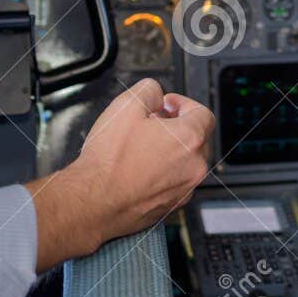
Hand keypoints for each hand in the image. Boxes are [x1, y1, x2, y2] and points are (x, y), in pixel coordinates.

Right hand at [32, 80, 212, 269]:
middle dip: (178, 126)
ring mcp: (184, 190)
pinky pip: (176, 183)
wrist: (93, 203)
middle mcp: (194, 167)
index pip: (204, 114)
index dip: (183, 104)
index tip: (167, 105)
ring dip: (172, 150)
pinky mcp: (171, 206)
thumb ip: (149, 90)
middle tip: (153, 123)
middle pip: (198, 138)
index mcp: (189, 139)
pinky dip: (165, 173)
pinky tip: (141, 169)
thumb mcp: (125, 106)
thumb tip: (156, 94)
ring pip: (188, 162)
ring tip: (143, 146)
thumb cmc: (108, 161)